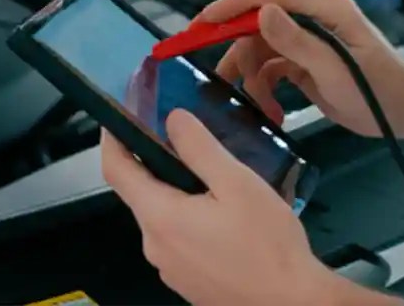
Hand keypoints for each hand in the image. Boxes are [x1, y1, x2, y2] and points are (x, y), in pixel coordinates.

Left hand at [100, 110, 360, 305]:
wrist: (291, 304)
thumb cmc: (267, 244)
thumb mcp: (237, 184)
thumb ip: (200, 148)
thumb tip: (173, 119)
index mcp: (159, 217)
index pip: (115, 170)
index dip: (112, 138)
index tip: (119, 115)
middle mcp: (154, 245)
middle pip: (140, 193)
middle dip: (154, 164)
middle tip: (183, 139)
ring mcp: (169, 268)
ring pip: (162, 217)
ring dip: (176, 193)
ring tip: (212, 176)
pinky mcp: (186, 281)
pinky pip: (177, 239)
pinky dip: (188, 219)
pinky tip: (221, 215)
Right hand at [194, 0, 403, 138]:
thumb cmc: (378, 90)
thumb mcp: (334, 68)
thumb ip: (297, 41)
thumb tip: (262, 13)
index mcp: (324, 10)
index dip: (233, 6)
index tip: (203, 21)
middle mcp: (312, 21)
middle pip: (259, 28)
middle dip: (238, 54)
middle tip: (218, 80)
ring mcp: (308, 43)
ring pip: (261, 53)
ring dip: (254, 81)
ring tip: (261, 109)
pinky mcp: (305, 64)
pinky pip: (271, 70)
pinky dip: (265, 90)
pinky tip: (272, 112)